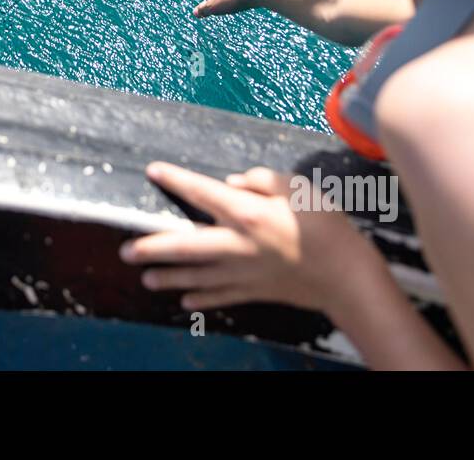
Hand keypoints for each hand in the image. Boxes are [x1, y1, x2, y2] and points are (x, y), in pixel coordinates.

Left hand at [120, 162, 377, 314]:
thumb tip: (231, 183)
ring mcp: (243, 272)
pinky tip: (185, 301)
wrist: (347, 275)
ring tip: (146, 278)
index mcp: (246, 213)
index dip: (175, 180)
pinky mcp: (255, 291)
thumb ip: (262, 180)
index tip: (153, 171)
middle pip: (185, 246)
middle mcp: (236, 245)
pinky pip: (221, 296)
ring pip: (197, 276)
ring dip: (169, 277)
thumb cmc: (326, 225)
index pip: (201, 193)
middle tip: (125, 251)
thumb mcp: (298, 187)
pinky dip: (201, 299)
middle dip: (152, 248)